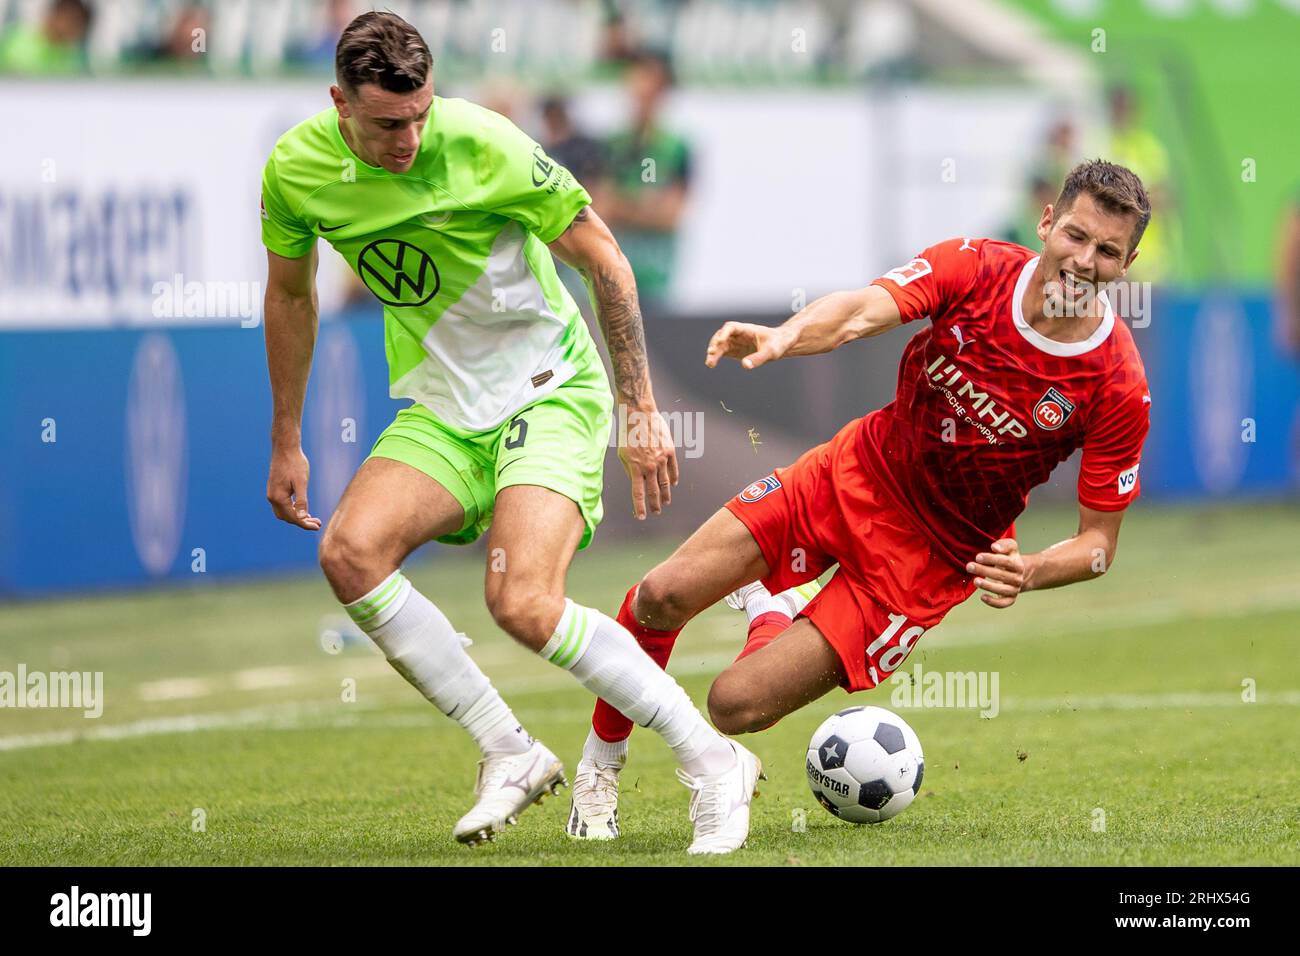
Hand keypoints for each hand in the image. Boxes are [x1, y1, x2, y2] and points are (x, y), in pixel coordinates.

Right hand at [266, 443, 320, 529]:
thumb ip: (301, 501)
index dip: (306, 524)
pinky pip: (282, 505)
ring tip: (311, 517)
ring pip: (283, 512)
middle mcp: (272, 498)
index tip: (318, 526)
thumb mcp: (301, 483)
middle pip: (287, 517)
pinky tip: (302, 508)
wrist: (285, 448)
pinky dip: (291, 509)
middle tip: (317, 523)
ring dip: (296, 517)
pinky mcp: (274, 488)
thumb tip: (301, 518)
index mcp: (279, 498)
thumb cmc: (295, 464)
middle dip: (301, 522)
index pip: (293, 518)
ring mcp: (272, 493)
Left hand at [618, 403, 678, 518]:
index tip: (642, 517)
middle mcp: (650, 466)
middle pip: (654, 491)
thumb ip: (630, 470)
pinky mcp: (670, 451)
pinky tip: (673, 485)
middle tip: (656, 512)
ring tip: (665, 503)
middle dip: (654, 504)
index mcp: (635, 468)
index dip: (640, 507)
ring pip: (665, 483)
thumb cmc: (627, 434)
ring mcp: (661, 459)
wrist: (639, 414)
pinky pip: (673, 469)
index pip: (638, 494)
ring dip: (665, 495)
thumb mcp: (622, 454)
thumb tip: (636, 482)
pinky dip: (673, 478)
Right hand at [705, 321, 793, 369]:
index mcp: (747, 329)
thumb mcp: (770, 352)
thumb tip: (745, 366)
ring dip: (714, 352)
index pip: (731, 327)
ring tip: (709, 364)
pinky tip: (711, 364)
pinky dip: (716, 357)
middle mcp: (738, 334)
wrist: (781, 343)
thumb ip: (758, 358)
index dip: (724, 333)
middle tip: (712, 354)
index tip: (720, 342)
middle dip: (716, 344)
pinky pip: (722, 352)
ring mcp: (735, 341)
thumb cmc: (777, 344)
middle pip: (722, 335)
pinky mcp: (734, 350)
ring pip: (720, 344)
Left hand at [967, 538, 1024, 607]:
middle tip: (969, 566)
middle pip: (1001, 575)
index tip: (978, 557)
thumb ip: (1004, 544)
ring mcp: (1014, 589)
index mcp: (1017, 564)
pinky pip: (1003, 603)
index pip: (1006, 562)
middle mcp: (1017, 578)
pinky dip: (993, 602)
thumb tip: (994, 547)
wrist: (1019, 573)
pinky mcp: (1010, 599)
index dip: (992, 559)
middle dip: (984, 571)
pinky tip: (982, 597)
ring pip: (1002, 590)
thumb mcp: (1010, 548)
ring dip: (988, 586)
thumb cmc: (1009, 558)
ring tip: (975, 581)